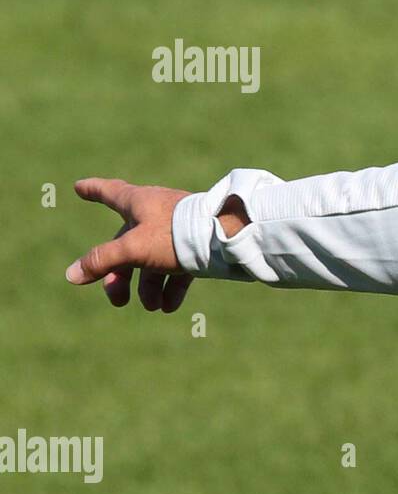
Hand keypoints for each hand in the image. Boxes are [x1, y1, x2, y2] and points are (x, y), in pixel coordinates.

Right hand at [65, 178, 194, 310]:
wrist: (228, 237)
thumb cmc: (176, 234)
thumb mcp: (133, 248)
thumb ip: (103, 261)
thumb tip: (72, 274)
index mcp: (139, 202)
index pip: (110, 192)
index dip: (94, 190)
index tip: (79, 187)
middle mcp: (157, 213)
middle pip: (128, 244)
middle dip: (120, 275)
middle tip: (118, 301)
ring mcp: (178, 229)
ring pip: (154, 260)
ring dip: (149, 287)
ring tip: (153, 306)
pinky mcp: (198, 245)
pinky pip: (179, 267)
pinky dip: (171, 286)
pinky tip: (170, 306)